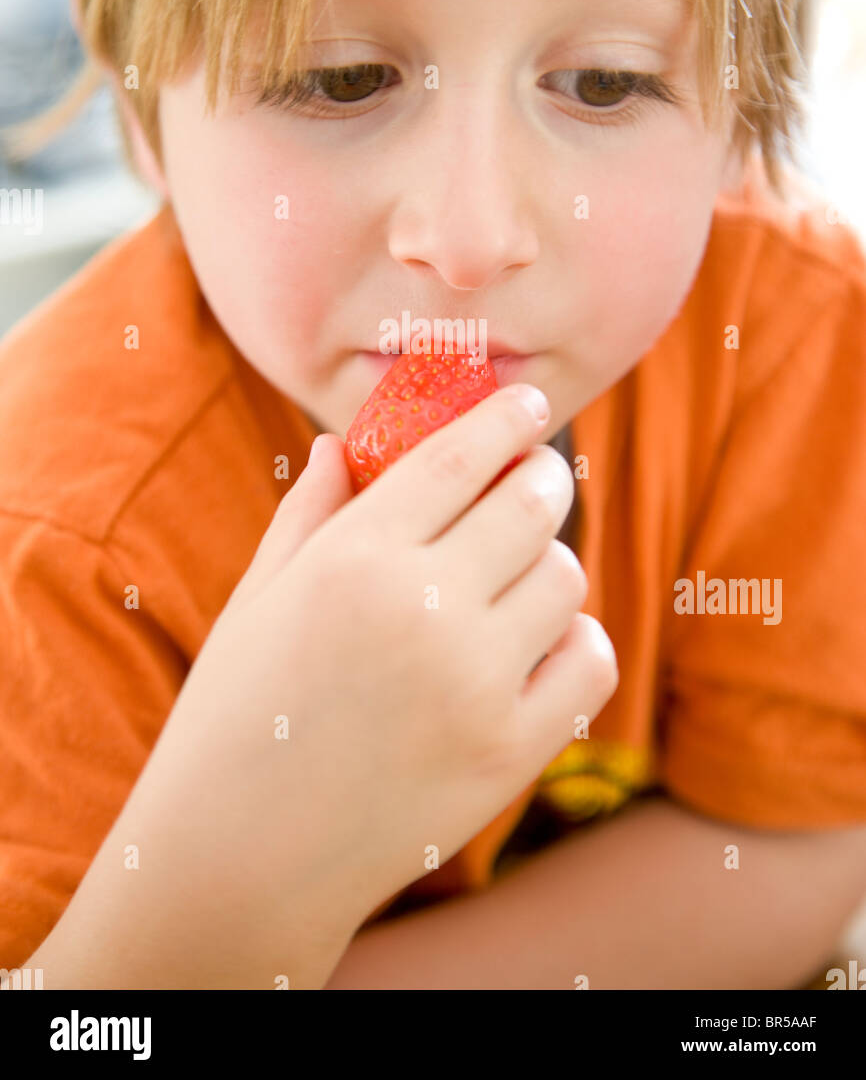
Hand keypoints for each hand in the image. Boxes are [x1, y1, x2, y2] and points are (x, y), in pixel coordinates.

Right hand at [122, 383, 617, 964]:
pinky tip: (534, 645)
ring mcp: (476, 684)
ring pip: (568, 578)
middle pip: (532, 505)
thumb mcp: (257, 598)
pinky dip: (574, 641)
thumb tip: (341, 443)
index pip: (459, 457)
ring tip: (513, 578)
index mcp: (353, 559)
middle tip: (532, 479)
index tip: (527, 400)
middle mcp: (423, 610)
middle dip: (539, 478)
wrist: (239, 861)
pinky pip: (590, 659)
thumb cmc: (237, 713)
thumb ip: (309, 511)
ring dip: (547, 564)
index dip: (504, 417)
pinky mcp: (512, 751)